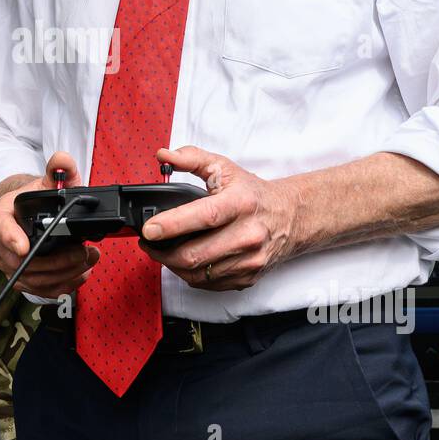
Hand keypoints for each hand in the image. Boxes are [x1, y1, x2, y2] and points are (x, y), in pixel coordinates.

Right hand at [0, 151, 100, 299]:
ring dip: (65, 274)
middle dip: (57, 261)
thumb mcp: (47, 181)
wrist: (25, 217)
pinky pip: (40, 290)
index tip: (24, 247)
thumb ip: (58, 170)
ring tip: (88, 260)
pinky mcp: (22, 279)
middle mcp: (0, 244)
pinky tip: (80, 274)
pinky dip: (63, 286)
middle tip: (82, 252)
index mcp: (2, 216)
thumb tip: (63, 160)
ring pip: (33, 279)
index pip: (1, 228)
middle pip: (22, 261)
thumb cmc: (35, 202)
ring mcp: (10, 264)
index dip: (11, 239)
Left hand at [138, 146, 298, 290]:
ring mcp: (250, 260)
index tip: (149, 229)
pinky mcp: (248, 277)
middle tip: (148, 243)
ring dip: (172, 265)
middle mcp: (248, 234)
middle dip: (162, 252)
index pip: (204, 217)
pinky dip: (190, 275)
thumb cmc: (253, 194)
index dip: (172, 225)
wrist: (290, 217)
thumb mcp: (225, 168)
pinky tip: (184, 261)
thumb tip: (164, 155)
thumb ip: (192, 158)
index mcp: (241, 204)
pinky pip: (208, 284)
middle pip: (196, 254)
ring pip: (198, 274)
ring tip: (162, 251)